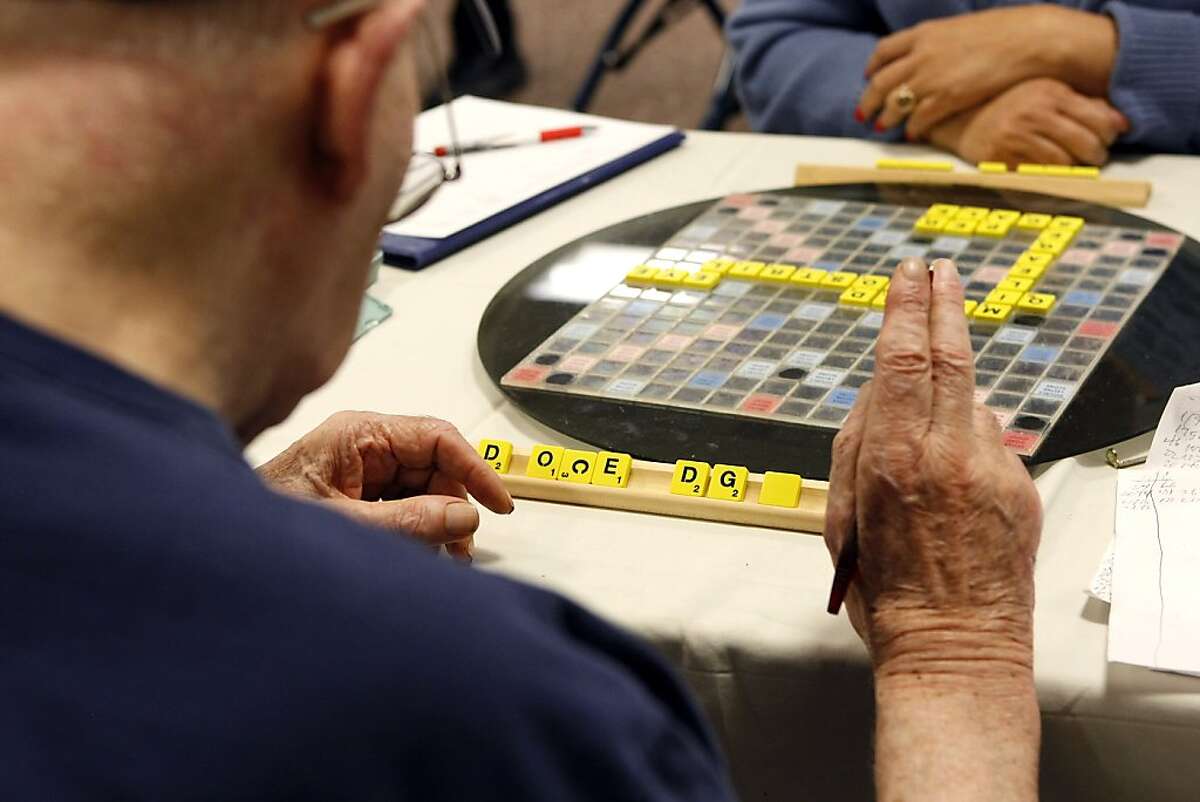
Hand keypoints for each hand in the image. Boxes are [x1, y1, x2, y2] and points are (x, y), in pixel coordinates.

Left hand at [258, 412, 513, 560]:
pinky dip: (417, 530)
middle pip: (435, 466)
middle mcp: (364, 444)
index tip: (499, 504)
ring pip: (423, 488)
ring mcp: (360, 468)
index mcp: (359, 434)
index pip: (437, 438)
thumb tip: (466, 517)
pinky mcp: (356, 492)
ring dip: (437, 523)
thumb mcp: (344, 525)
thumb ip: (408, 522)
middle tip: (461, 550)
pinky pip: (403, 505)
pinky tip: (416, 554)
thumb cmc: (263, 521)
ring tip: (441, 559)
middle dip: (454, 506)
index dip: (475, 469)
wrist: (218, 542)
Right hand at [825, 258, 1042, 678]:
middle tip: (940, 269)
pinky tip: (953, 489)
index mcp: (893, 462)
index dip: (906, 310)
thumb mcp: (842, 519)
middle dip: (944, 305)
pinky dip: (967, 447)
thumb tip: (883, 396)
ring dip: (949, 402)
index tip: (907, 274)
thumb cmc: (885, 592)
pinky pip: (989, 445)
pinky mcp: (1022, 490)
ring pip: (970, 404)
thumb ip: (858, 449)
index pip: (903, 362)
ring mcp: (993, 471)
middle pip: (951, 358)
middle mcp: (948, 456)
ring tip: (925, 452)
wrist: (955, 647)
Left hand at [859, 5, 1116, 135]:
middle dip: (868, 99)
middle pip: (880, 81)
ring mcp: (933, 77)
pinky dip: (911, 128)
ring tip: (883, 126)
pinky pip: (918, 119)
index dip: (872, 66)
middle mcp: (922, 55)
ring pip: (894, 102)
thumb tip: (935, 54)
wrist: (1032, 39)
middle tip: (863, 113)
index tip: (868, 75)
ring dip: (885, 117)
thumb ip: (941, 42)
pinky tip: (912, 135)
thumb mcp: (963, 28)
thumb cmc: (1007, 32)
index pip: (884, 51)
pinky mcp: (947, 98)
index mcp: (925, 33)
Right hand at [926, 78, 1127, 166]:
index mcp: (1051, 93)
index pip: (1099, 121)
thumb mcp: (1049, 94)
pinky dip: (1048, 180)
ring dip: (1074, 171)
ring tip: (1071, 167)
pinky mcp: (1001, 159)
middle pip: (1086, 145)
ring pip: (1064, 166)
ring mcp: (1016, 138)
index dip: (1109, 136)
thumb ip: (1086, 106)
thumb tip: (1123, 124)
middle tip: (1092, 158)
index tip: (1105, 140)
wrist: (963, 117)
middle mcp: (1034, 114)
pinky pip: (1037, 178)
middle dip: (1095, 156)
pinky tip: (1048, 174)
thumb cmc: (1012, 106)